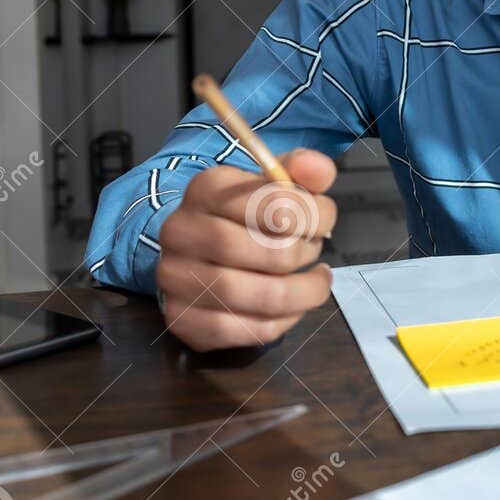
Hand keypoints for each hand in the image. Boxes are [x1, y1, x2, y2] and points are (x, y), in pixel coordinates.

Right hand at [155, 149, 338, 349]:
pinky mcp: (180, 317)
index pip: (275, 205)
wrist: (194, 248)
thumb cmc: (243, 214)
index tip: (323, 223)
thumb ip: (304, 171)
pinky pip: (243, 330)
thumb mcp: (272, 183)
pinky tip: (291, 308)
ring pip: (259, 298)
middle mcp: (182, 230)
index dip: (313, 218)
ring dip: (302, 294)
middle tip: (314, 253)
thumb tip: (319, 168)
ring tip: (314, 283)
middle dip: (304, 257)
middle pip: (268, 254)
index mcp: (206, 188)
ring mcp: (175, 277)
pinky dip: (281, 323)